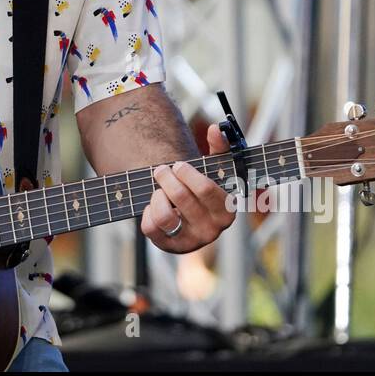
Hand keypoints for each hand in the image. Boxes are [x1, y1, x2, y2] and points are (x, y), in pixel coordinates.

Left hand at [140, 124, 236, 253]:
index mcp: (227, 210)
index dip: (186, 173)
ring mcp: (190, 241)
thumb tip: (216, 128)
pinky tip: (153, 205)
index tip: (178, 165)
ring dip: (157, 196)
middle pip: (181, 197)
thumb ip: (219, 147)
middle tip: (162, 170)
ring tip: (158, 189)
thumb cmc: (202, 187)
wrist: (189, 213)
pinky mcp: (169, 247)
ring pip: (165, 216)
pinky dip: (147, 212)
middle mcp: (211, 230)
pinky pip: (151, 228)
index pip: (205, 189)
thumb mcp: (215, 168)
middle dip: (166, 178)